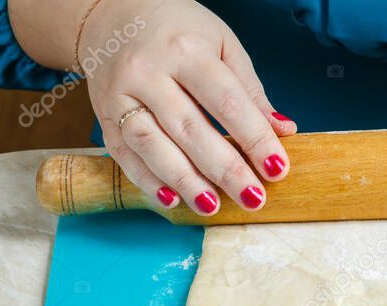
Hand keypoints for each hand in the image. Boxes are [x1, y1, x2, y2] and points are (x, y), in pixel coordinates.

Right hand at [80, 0, 294, 214]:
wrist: (113, 16)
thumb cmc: (177, 31)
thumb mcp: (221, 44)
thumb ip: (250, 89)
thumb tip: (282, 130)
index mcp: (185, 49)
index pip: (226, 102)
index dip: (254, 138)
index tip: (276, 167)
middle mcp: (148, 72)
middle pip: (190, 129)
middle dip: (225, 169)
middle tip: (252, 198)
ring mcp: (121, 96)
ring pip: (153, 146)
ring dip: (185, 181)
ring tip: (212, 206)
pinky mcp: (104, 117)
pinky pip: (124, 156)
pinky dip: (148, 181)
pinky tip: (172, 199)